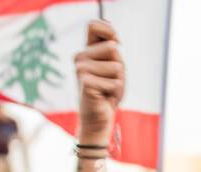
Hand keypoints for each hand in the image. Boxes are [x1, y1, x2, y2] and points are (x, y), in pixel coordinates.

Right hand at [74, 20, 124, 143]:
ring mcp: (81, 69)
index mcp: (87, 51)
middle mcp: (80, 57)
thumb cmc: (108, 93)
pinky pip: (114, 82)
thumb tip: (114, 43)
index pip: (94, 25)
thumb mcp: (116, 68)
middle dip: (119, 67)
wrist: (98, 118)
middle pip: (112, 48)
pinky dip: (115, 91)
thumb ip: (115, 52)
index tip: (117, 44)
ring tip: (107, 90)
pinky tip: (104, 97)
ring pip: (116, 67)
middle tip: (110, 81)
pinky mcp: (86, 82)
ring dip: (118, 82)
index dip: (109, 31)